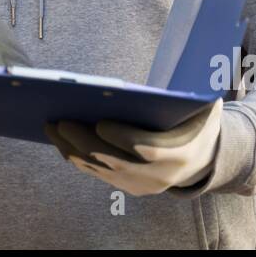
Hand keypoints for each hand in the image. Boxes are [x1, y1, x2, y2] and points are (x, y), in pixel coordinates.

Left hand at [44, 98, 224, 196]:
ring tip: (51, 128)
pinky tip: (61, 140)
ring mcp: (145, 187)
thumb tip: (167, 67)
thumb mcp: (203, 104)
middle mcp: (162, 176)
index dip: (123, 138)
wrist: (204, 158)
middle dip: (84, 143)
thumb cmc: (198, 119)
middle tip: (60, 122)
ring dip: (73, 151)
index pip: (147, 149)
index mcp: (182, 152)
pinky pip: (99, 174)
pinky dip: (78, 157)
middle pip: (116, 163)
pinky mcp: (130, 188)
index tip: (99, 123)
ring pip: (102, 171)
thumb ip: (188, 92)